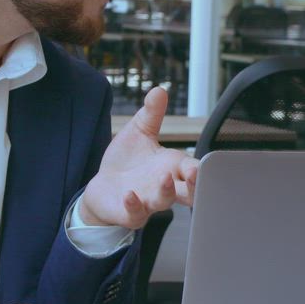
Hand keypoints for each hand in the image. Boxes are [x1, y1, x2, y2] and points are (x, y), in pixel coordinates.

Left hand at [79, 86, 197, 228]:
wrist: (103, 187)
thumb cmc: (128, 162)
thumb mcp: (139, 133)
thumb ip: (151, 114)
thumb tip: (159, 90)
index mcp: (173, 167)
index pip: (194, 170)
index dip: (200, 169)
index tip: (201, 165)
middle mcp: (165, 187)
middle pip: (189, 192)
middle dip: (195, 186)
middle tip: (196, 175)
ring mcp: (149, 202)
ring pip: (164, 202)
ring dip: (166, 191)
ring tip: (164, 178)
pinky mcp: (129, 213)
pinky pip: (135, 213)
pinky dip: (134, 205)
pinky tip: (130, 195)